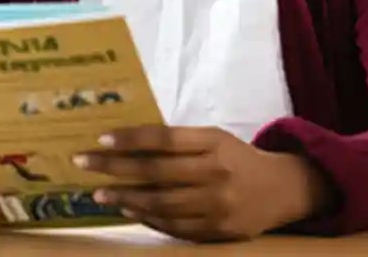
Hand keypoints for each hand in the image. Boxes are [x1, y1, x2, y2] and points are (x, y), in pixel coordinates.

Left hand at [73, 126, 329, 241]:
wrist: (283, 189)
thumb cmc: (237, 158)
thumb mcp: (214, 139)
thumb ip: (178, 142)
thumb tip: (127, 143)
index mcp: (214, 142)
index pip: (165, 138)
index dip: (131, 139)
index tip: (101, 139)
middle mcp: (217, 172)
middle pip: (157, 171)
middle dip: (115, 169)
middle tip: (84, 165)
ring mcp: (219, 204)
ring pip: (162, 203)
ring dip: (126, 198)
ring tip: (100, 193)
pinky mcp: (219, 230)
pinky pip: (175, 226)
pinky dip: (148, 218)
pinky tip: (129, 209)